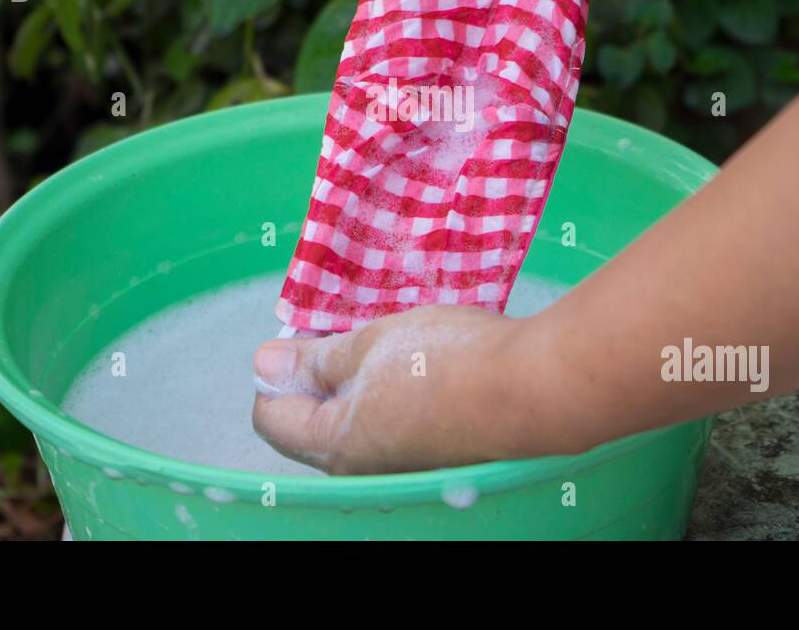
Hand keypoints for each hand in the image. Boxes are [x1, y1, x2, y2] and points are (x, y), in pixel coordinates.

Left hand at [251, 304, 534, 473]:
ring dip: (362, 380)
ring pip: (359, 420)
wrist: (536, 388)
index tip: (305, 332)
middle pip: (314, 422)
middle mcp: (364, 469)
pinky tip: (421, 359)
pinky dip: (396, 392)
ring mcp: (403, 466)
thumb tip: (263, 365)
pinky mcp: (436, 455)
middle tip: (349, 329)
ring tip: (389, 338)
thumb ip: (314, 359)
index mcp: (336, 445)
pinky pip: (396, 423)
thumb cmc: (446, 361)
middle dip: (322, 374)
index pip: (270, 417)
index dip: (278, 369)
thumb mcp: (369, 344)